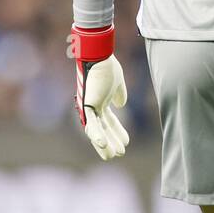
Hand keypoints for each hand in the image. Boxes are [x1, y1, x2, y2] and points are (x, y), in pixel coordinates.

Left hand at [72, 25, 129, 160]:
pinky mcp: (87, 106)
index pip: (109, 121)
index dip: (117, 132)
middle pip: (102, 129)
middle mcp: (93, 106)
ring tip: (112, 155)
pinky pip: (91, 124)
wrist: (101, 57)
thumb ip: (119, 94)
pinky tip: (103, 145)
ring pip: (96, 130)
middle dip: (111, 141)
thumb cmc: (107, 67)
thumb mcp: (118, 84)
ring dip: (104, 144)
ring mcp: (89, 107)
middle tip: (119, 153)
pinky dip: (96, 135)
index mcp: (100, 102)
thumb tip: (121, 104)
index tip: (126, 142)